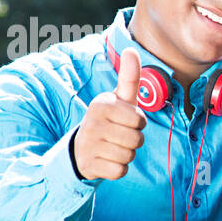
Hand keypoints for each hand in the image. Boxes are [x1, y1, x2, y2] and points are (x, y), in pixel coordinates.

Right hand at [73, 47, 146, 180]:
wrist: (81, 148)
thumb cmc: (109, 121)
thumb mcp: (118, 99)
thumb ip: (129, 77)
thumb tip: (131, 49)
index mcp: (102, 104)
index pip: (139, 120)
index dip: (138, 123)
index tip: (125, 121)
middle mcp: (93, 122)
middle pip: (137, 139)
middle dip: (134, 140)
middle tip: (118, 136)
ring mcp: (89, 144)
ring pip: (129, 155)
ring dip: (126, 154)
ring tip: (112, 146)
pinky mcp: (89, 165)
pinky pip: (120, 171)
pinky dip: (118, 169)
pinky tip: (107, 160)